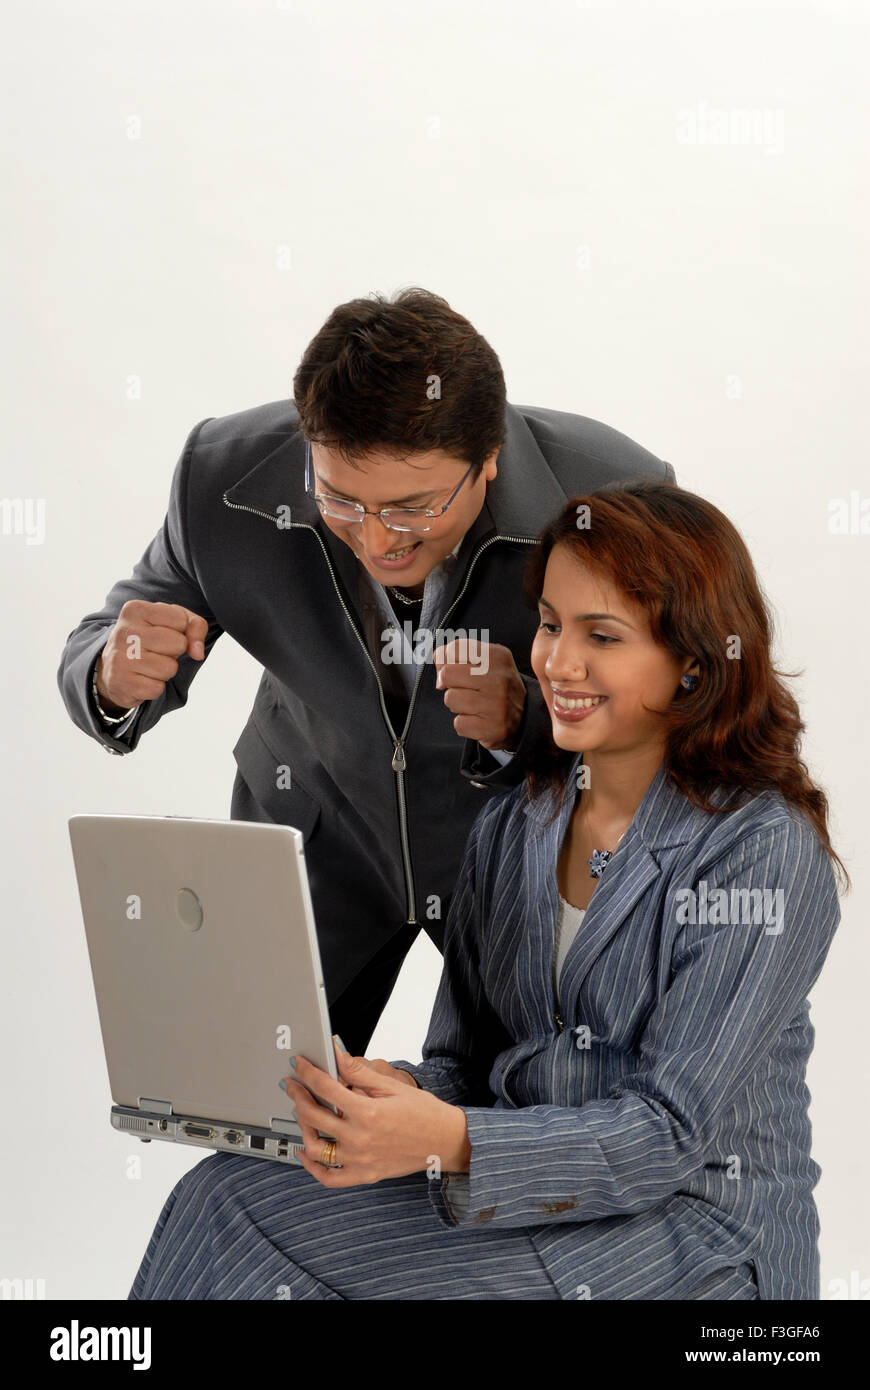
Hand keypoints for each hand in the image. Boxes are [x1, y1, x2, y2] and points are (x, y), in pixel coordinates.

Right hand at [96, 600, 208, 709]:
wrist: (113, 669)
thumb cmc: (149, 640)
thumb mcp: (172, 622)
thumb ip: (195, 626)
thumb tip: (198, 653)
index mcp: (135, 609)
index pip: (181, 619)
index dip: (180, 631)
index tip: (162, 633)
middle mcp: (124, 631)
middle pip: (178, 643)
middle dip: (174, 652)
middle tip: (155, 652)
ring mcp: (119, 658)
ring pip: (170, 668)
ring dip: (165, 671)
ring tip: (148, 666)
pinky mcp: (121, 683)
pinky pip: (157, 688)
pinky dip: (154, 687)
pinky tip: (140, 679)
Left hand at [279, 1044, 469, 1187]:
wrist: (445, 1140)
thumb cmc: (423, 1111)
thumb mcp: (391, 1085)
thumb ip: (359, 1071)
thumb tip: (336, 1052)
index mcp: (368, 1113)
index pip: (326, 1088)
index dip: (308, 1072)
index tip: (299, 1064)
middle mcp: (360, 1139)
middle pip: (314, 1116)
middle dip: (298, 1095)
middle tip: (293, 1083)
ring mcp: (360, 1160)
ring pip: (315, 1148)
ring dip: (302, 1127)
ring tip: (300, 1111)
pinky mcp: (364, 1174)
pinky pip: (329, 1177)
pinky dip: (312, 1167)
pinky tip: (305, 1151)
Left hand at [432, 639, 525, 750]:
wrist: (525, 717)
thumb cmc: (498, 687)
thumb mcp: (487, 661)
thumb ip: (460, 654)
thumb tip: (438, 660)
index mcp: (497, 657)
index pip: (455, 648)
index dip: (445, 660)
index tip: (454, 669)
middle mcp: (499, 678)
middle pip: (447, 674)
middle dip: (450, 684)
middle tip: (464, 689)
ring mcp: (497, 704)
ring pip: (450, 699)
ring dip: (457, 705)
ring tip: (474, 705)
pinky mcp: (493, 728)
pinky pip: (459, 723)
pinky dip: (465, 723)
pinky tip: (478, 719)